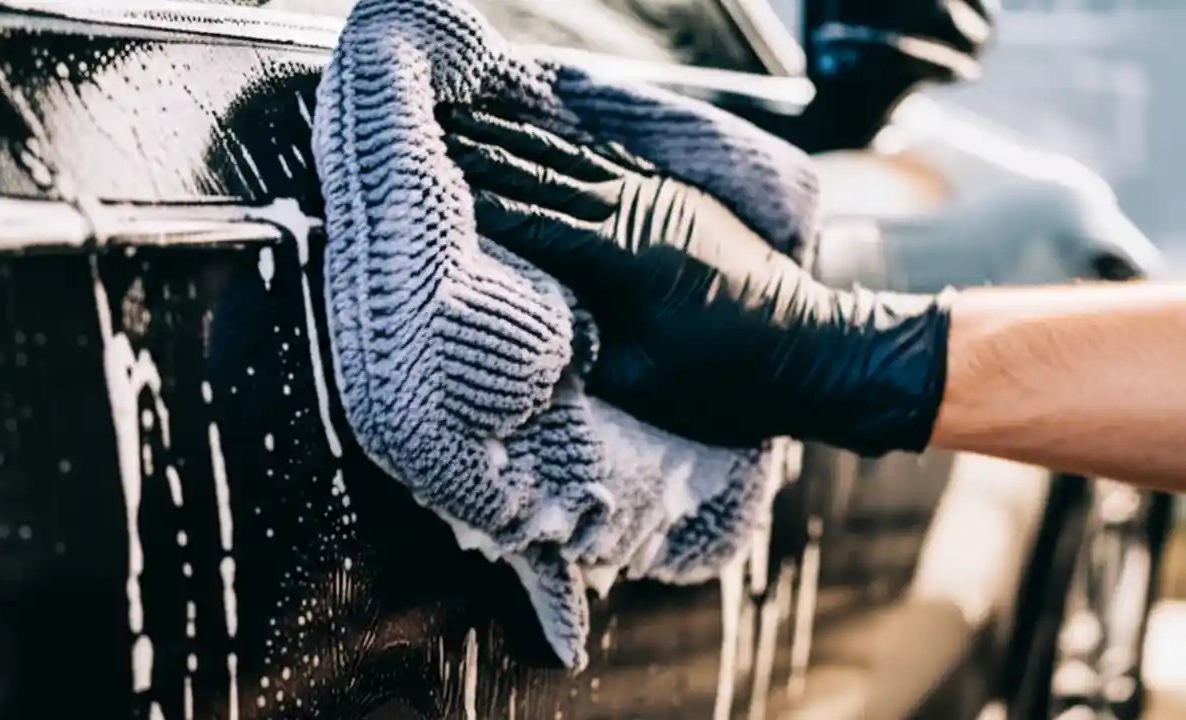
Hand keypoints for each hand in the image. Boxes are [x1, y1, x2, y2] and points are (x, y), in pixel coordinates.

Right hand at [442, 109, 952, 454]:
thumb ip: (579, 340)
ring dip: (516, 134)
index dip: (472, 197)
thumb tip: (524, 315)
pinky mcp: (675, 198)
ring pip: (573, 155)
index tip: (424, 177)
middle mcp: (638, 210)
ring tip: (465, 113)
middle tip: (426, 126)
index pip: (528, 216)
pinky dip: (564, 141)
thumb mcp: (640, 378)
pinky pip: (608, 158)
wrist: (809, 354)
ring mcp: (660, 197)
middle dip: (480, 149)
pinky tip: (539, 128)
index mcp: (624, 254)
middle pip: (542, 171)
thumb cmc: (725, 382)